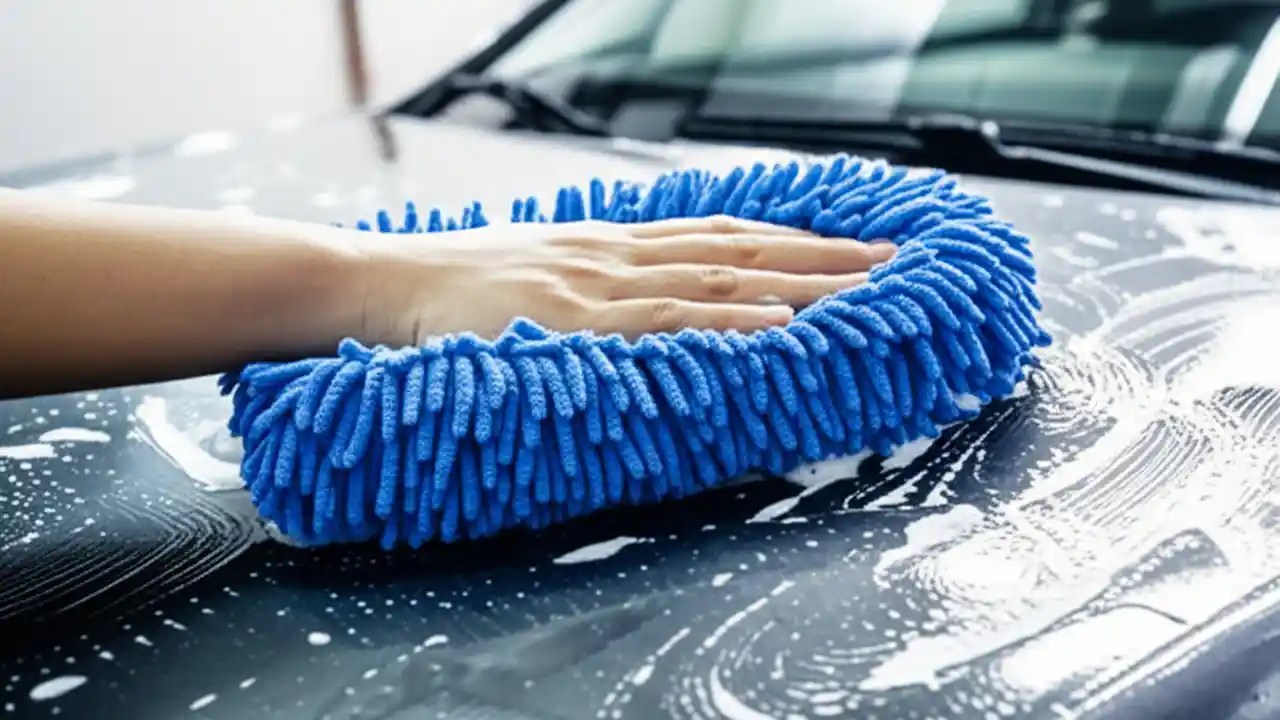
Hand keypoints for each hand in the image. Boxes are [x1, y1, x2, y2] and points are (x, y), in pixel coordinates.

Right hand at [357, 216, 895, 342]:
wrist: (380, 284)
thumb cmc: (451, 290)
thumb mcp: (535, 277)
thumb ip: (591, 290)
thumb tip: (642, 308)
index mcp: (609, 245)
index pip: (718, 234)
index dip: (787, 237)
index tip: (843, 242)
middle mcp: (615, 254)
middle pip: (737, 247)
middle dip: (818, 253)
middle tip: (888, 258)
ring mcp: (595, 283)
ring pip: (716, 276)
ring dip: (796, 281)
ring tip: (863, 286)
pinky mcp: (570, 318)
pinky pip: (661, 318)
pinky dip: (725, 317)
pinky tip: (776, 320)